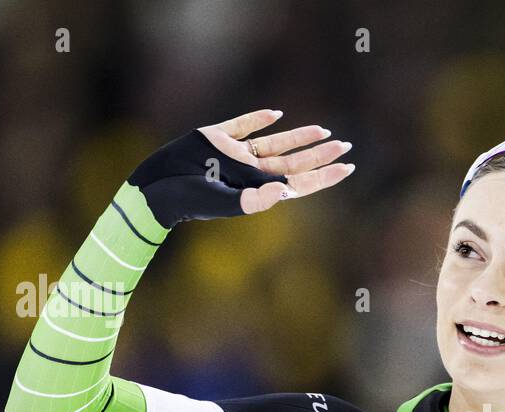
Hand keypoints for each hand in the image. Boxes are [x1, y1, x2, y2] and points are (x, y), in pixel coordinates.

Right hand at [128, 108, 354, 228]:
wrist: (157, 188)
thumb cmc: (191, 201)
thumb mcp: (225, 203)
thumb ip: (255, 199)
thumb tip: (286, 190)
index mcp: (258, 189)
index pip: (299, 182)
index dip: (324, 176)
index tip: (347, 168)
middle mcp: (251, 171)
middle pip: (294, 161)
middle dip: (320, 155)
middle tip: (346, 145)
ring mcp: (235, 154)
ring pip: (275, 143)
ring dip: (298, 137)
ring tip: (323, 131)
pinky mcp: (216, 137)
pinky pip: (243, 126)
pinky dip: (258, 119)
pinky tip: (275, 114)